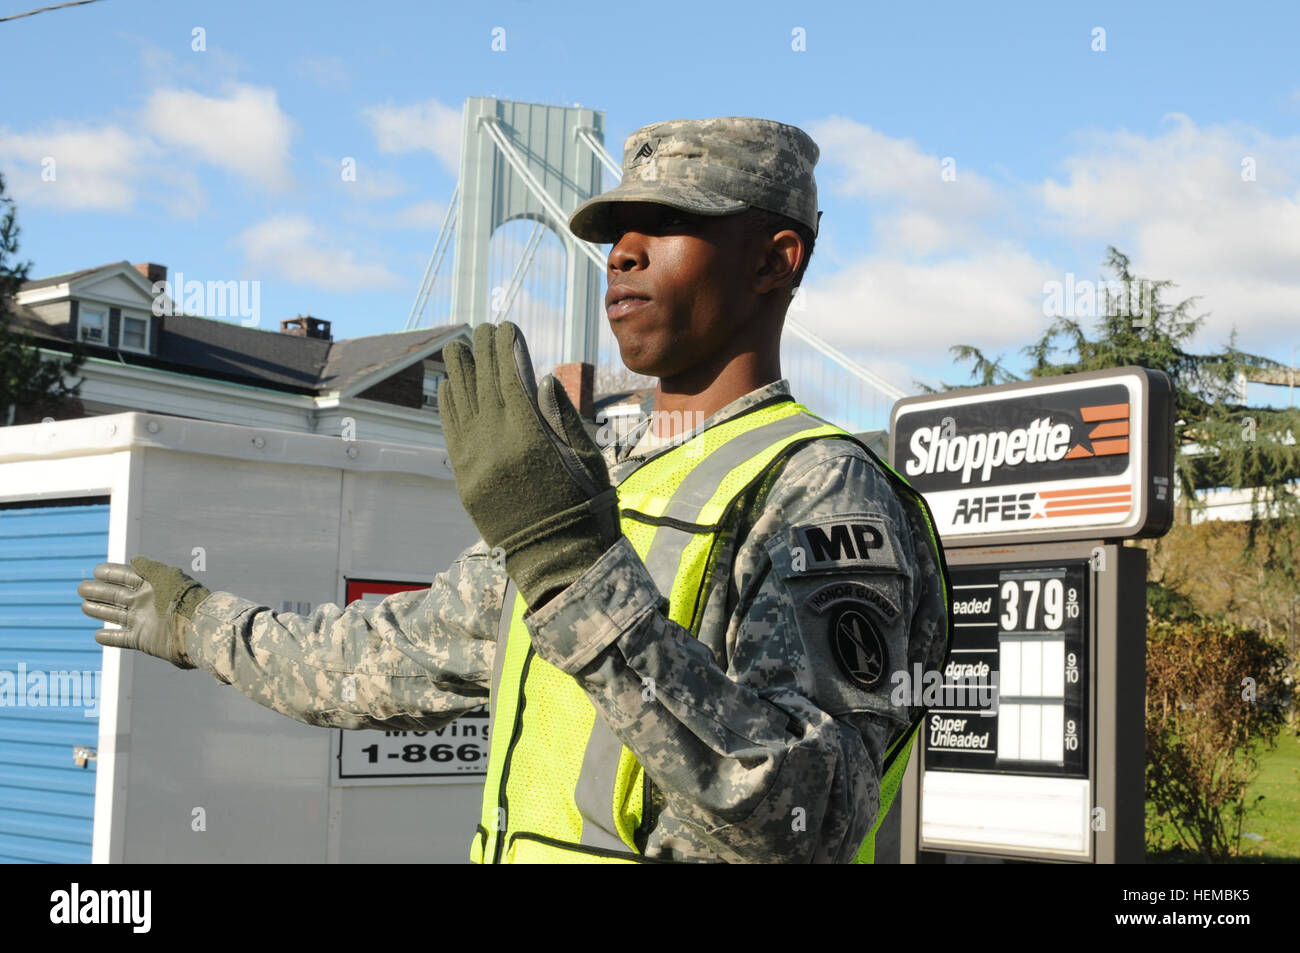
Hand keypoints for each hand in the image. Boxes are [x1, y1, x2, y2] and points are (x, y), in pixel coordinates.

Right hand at [77, 556, 211, 668]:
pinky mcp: (142, 640)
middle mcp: (146, 602)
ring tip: (84, 606)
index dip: (111, 573)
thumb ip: (149, 568)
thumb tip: (133, 560)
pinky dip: (109, 637)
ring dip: (99, 610)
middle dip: (99, 591)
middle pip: (117, 595)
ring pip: (116, 614)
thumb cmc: (183, 600)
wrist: (195, 629)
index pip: (127, 576)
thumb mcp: (167, 577)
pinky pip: (121, 638)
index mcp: (152, 585)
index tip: (96, 570)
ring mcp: (143, 621)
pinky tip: (97, 635)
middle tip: (81, 588)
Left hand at [439, 321, 619, 606]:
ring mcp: (475, 464)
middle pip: (482, 386)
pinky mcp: (465, 482)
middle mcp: (496, 446)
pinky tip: (449, 388)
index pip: (510, 377)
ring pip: (460, 406)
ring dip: (457, 373)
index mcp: (531, 436)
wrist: (561, 565)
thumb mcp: (588, 460)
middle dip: (481, 353)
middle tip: (480, 328)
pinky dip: (449, 407)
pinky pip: (451, 435)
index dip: (506, 349)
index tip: (505, 327)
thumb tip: (541, 380)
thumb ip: (563, 418)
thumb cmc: (587, 511)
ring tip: (455, 347)